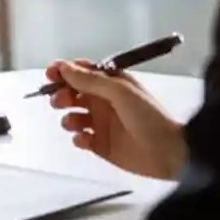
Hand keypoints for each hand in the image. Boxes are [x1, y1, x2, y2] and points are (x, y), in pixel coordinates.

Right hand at [46, 59, 186, 179]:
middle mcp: (103, 101)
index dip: (64, 71)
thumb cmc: (147, 116)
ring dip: (68, 118)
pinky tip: (87, 140)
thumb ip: (90, 80)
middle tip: (60, 101)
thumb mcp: (119, 92)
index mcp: (110, 84)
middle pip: (71, 93)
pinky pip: (80, 139)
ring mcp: (101, 124)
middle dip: (61, 95)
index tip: (51, 74)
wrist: (168, 151)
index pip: (81, 72)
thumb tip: (63, 67)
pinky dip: (78, 138)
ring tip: (75, 122)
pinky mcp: (100, 146)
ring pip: (72, 116)